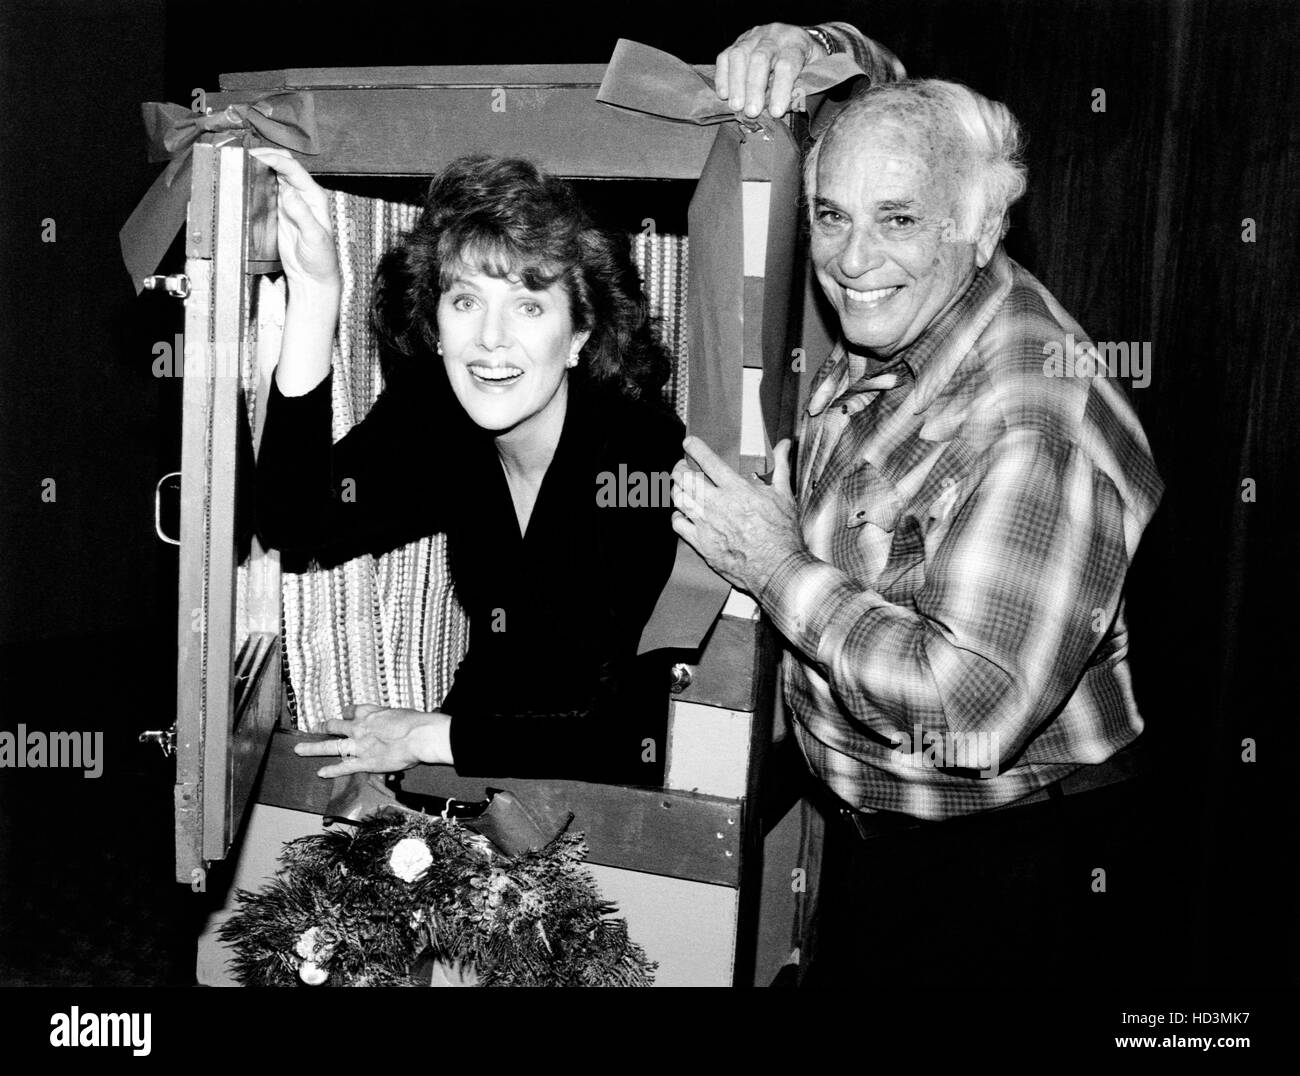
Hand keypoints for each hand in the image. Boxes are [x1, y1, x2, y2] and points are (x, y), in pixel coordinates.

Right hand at [247, 146, 340, 296]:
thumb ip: (302, 214)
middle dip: (267, 156)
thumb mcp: (314, 237)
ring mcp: (290, 202)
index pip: (294, 169)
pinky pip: (268, 190)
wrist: (312, 277)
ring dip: (261, 166)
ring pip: (275, 175)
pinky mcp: (280, 211)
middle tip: (247, 154)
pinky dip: (258, 180)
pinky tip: (247, 177)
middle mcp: (303, 196)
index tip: (258, 155)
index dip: (275, 159)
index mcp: (315, 197)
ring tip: (244, 160)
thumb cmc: (321, 260)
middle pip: (284, 166)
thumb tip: (288, 192)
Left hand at [293, 704, 451, 777]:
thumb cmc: (416, 723)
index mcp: (370, 713)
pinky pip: (343, 767)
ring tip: (299, 750)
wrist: (419, 736)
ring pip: (330, 746)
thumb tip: (395, 722)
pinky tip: (321, 773)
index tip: (345, 714)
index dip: (347, 712)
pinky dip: (331, 771)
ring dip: (313, 748)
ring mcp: (359, 745)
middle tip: (319, 727)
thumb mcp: (401, 713)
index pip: (352, 710)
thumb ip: (392, 719)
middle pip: (336, 725)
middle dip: (327, 727)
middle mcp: (360, 727)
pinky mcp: (364, 762)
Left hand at [671, 436, 802, 594]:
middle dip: (680, 468)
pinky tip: (684, 513)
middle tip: (682, 466)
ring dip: (677, 489)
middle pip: (685, 478)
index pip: (708, 461)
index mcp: (737, 490)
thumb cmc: (782, 533)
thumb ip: (780, 466)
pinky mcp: (701, 544)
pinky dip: (678, 515)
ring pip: (678, 499)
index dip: (694, 448)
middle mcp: (717, 505)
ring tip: (681, 486)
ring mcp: (706, 525)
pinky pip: (678, 524)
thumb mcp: (784, 495)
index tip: (689, 442)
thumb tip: (784, 444)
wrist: (777, 568)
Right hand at [715, 23, 819, 118]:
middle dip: (754, 87)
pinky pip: (725, 57)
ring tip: (736, 106)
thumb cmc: (805, 61)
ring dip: (736, 83)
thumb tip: (783, 109)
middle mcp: (774, 35)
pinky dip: (722, 77)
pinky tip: (724, 95)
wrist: (795, 39)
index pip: (787, 65)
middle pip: (760, 57)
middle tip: (751, 112)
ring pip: (739, 55)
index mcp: (796, 43)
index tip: (775, 112)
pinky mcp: (737, 42)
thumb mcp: (815, 72)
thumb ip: (803, 87)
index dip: (781, 90)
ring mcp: (753, 36)